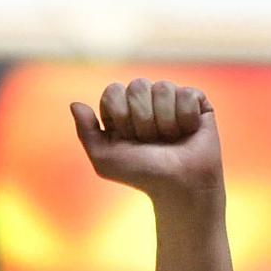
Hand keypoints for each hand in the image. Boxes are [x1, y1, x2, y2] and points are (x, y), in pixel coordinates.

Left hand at [70, 80, 224, 205]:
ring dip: (164, 121)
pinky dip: (185, 119)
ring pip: (162, 88)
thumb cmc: (141, 174)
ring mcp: (170, 98)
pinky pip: (186, 94)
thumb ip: (86, 132)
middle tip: (149, 141)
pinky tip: (187, 132)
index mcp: (121, 112)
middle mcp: (145, 101)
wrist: (178, 184)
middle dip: (141, 119)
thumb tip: (74, 104)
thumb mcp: (104, 159)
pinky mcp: (195, 99)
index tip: (127, 139)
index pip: (113, 92)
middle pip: (137, 86)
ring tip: (169, 138)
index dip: (120, 116)